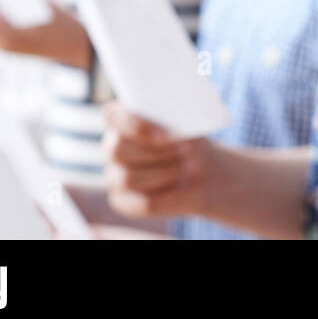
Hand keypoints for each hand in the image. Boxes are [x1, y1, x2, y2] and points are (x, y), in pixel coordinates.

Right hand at [102, 102, 215, 218]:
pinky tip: (179, 185)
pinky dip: (167, 193)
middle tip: (183, 152)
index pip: (112, 115)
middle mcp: (112, 147)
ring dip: (163, 173)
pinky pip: (142, 202)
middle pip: (117, 149)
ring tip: (184, 168)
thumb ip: (172, 123)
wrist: (205, 173)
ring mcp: (113, 175)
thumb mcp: (187, 128)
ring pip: (128, 178)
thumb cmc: (191, 143)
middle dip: (155, 152)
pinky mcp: (122, 201)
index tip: (164, 136)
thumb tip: (168, 135)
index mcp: (122, 120)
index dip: (135, 125)